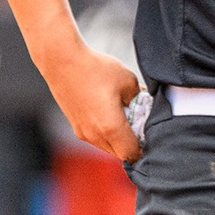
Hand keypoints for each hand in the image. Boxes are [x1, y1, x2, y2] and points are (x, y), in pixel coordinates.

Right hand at [41, 41, 143, 161]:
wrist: (63, 62)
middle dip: (132, 144)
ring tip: (126, 116)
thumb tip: (145, 106)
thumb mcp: (129, 81)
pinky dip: (106, 132)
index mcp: (111, 128)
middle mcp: (95, 135)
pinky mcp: (76, 126)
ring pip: (107, 146)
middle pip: (119, 153)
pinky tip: (111, 113)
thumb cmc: (96, 69)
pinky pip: (96, 137)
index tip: (150, 137)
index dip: (143, 148)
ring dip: (118, 138)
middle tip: (141, 126)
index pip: (131, 153)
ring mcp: (83, 132)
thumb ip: (140, 98)